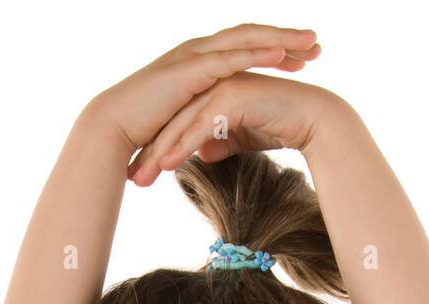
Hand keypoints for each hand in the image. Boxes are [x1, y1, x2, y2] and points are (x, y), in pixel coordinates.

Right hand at [90, 24, 320, 172]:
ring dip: (278, 41)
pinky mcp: (189, 72)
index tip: (303, 58)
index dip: (274, 51)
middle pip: (250, 38)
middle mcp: (198, 52)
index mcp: (199, 62)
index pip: (243, 50)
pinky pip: (228, 60)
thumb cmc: (143, 131)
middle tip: (317, 43)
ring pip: (244, 42)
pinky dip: (256, 55)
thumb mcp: (184, 124)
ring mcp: (193, 58)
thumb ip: (204, 124)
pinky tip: (280, 56)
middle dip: (285, 39)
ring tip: (309, 44)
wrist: (112, 130)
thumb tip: (218, 141)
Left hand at [127, 69, 333, 185]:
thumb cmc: (281, 127)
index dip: (159, 148)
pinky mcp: (233, 97)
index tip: (143, 175)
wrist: (313, 121)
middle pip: (174, 120)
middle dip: (151, 152)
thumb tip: (203, 153)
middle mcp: (214, 83)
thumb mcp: (242, 139)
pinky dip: (183, 145)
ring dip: (161, 152)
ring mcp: (222, 86)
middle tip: (134, 181)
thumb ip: (222, 141)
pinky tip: (167, 166)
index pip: (179, 121)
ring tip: (143, 179)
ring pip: (183, 123)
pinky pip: (201, 125)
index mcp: (213, 89)